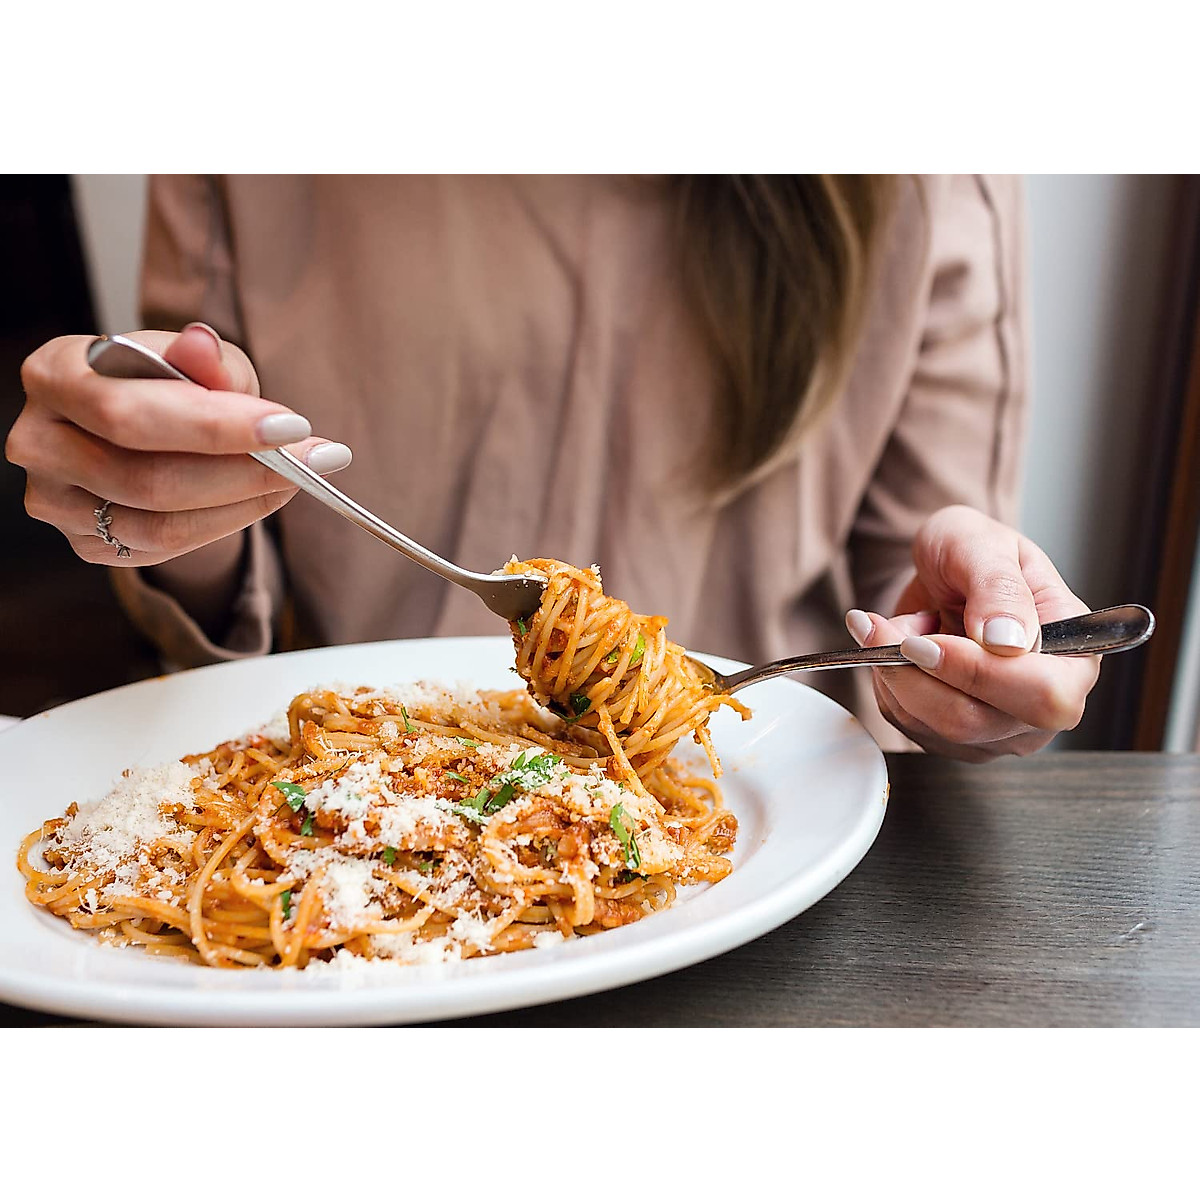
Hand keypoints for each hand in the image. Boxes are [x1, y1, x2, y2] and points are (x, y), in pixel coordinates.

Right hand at [6, 325, 351, 567]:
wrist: (147, 429)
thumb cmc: (165, 384)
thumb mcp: (196, 359)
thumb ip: (206, 359)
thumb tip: (202, 347)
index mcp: (55, 374)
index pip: (129, 412)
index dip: (215, 426)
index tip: (291, 426)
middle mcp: (40, 441)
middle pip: (147, 478)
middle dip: (244, 470)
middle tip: (312, 459)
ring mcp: (57, 500)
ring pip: (160, 523)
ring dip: (243, 503)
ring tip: (295, 477)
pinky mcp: (86, 543)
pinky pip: (165, 547)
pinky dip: (225, 524)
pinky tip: (260, 498)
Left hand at [845, 505, 1099, 761]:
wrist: (942, 571)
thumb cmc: (973, 553)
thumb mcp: (983, 545)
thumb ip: (998, 588)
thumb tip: (1007, 641)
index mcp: (1074, 657)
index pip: (1042, 694)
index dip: (978, 672)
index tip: (925, 639)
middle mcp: (1042, 706)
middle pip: (974, 721)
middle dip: (916, 672)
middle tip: (882, 626)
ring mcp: (997, 729)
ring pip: (931, 725)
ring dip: (894, 670)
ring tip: (894, 626)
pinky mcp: (953, 738)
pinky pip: (906, 722)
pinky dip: (887, 681)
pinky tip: (898, 649)